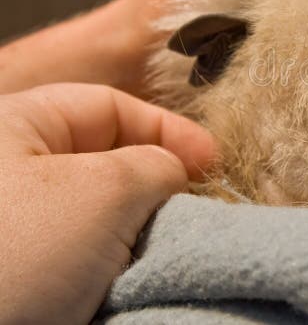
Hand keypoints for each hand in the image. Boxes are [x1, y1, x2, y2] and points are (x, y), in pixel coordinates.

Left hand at [0, 83, 215, 323]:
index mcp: (12, 125)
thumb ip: (157, 163)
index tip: (213, 163)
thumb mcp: (107, 190)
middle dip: (156, 182)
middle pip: (106, 157)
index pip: (108, 106)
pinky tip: (132, 276)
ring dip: (137, 228)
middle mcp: (8, 170)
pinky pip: (80, 252)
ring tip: (163, 248)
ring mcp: (12, 224)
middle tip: (192, 208)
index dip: (167, 128)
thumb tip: (173, 173)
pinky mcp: (19, 272)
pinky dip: (113, 262)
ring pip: (98, 210)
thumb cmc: (18, 254)